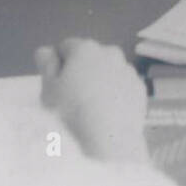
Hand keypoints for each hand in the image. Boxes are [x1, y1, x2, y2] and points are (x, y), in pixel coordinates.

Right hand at [35, 38, 148, 161]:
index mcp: (84, 48)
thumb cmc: (72, 112)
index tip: (55, 85)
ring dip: (100, 82)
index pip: (65, 47)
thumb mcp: (48, 90)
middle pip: (89, 57)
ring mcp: (128, 69)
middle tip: (72, 98)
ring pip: (108, 71)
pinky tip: (108, 113)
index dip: (57, 65)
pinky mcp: (139, 88)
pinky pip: (123, 87)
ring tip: (91, 109)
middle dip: (81, 71)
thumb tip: (46, 51)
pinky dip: (116, 94)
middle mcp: (110, 52)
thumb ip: (46, 66)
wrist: (110, 138)